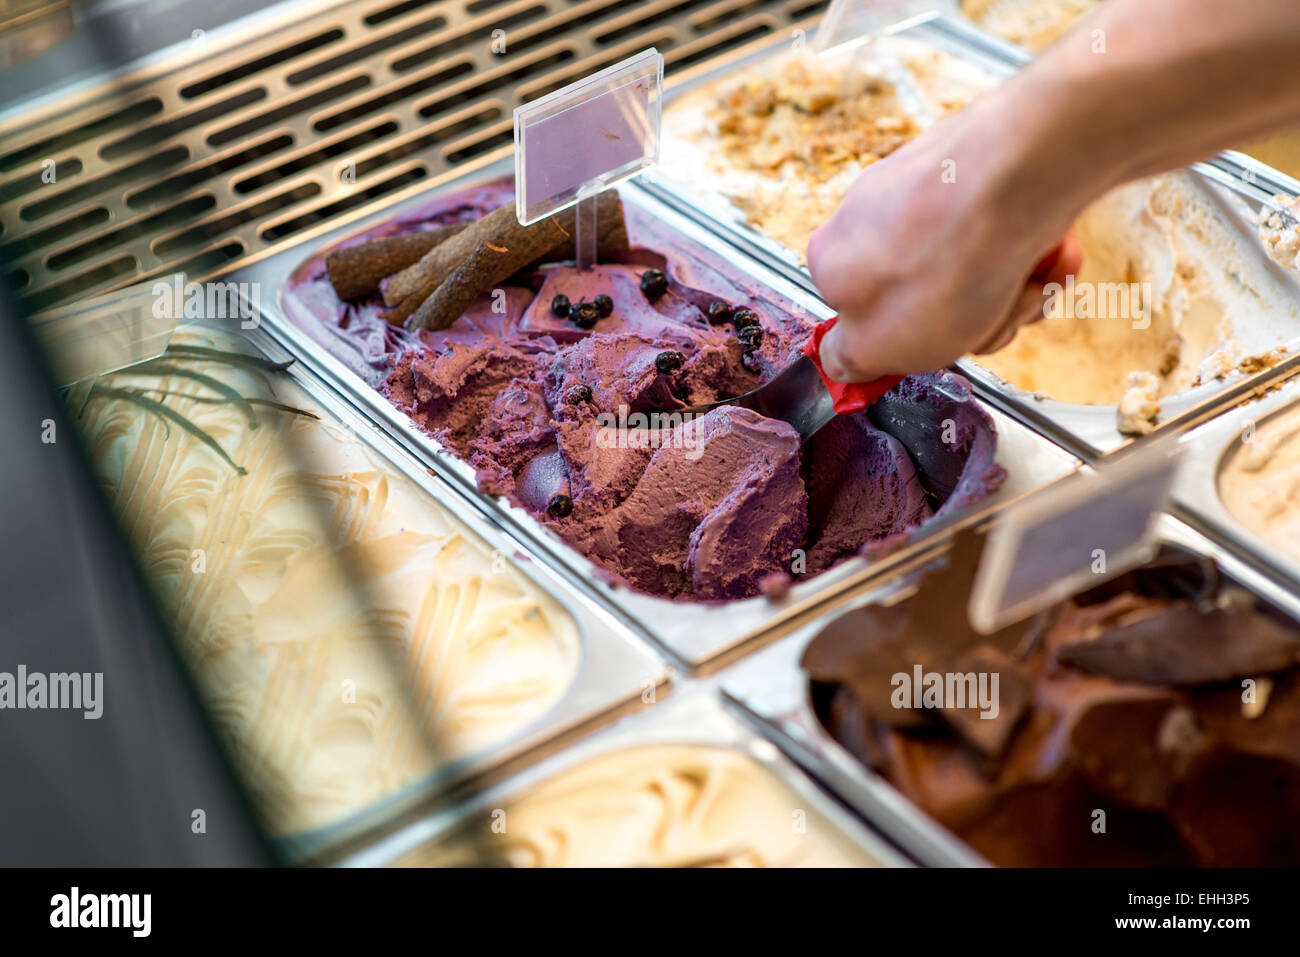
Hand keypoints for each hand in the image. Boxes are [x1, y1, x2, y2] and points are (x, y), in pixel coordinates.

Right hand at [807, 106, 1083, 382]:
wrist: (1018, 176)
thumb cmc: (945, 262)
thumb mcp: (879, 348)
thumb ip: (850, 360)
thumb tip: (839, 363)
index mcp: (834, 262)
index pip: (868, 320)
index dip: (915, 343)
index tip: (942, 345)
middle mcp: (871, 214)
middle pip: (932, 297)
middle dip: (976, 319)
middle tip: (992, 314)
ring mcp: (926, 185)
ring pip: (977, 269)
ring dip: (1013, 290)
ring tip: (1026, 279)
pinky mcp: (979, 165)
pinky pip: (1009, 228)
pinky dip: (1034, 248)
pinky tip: (1046, 248)